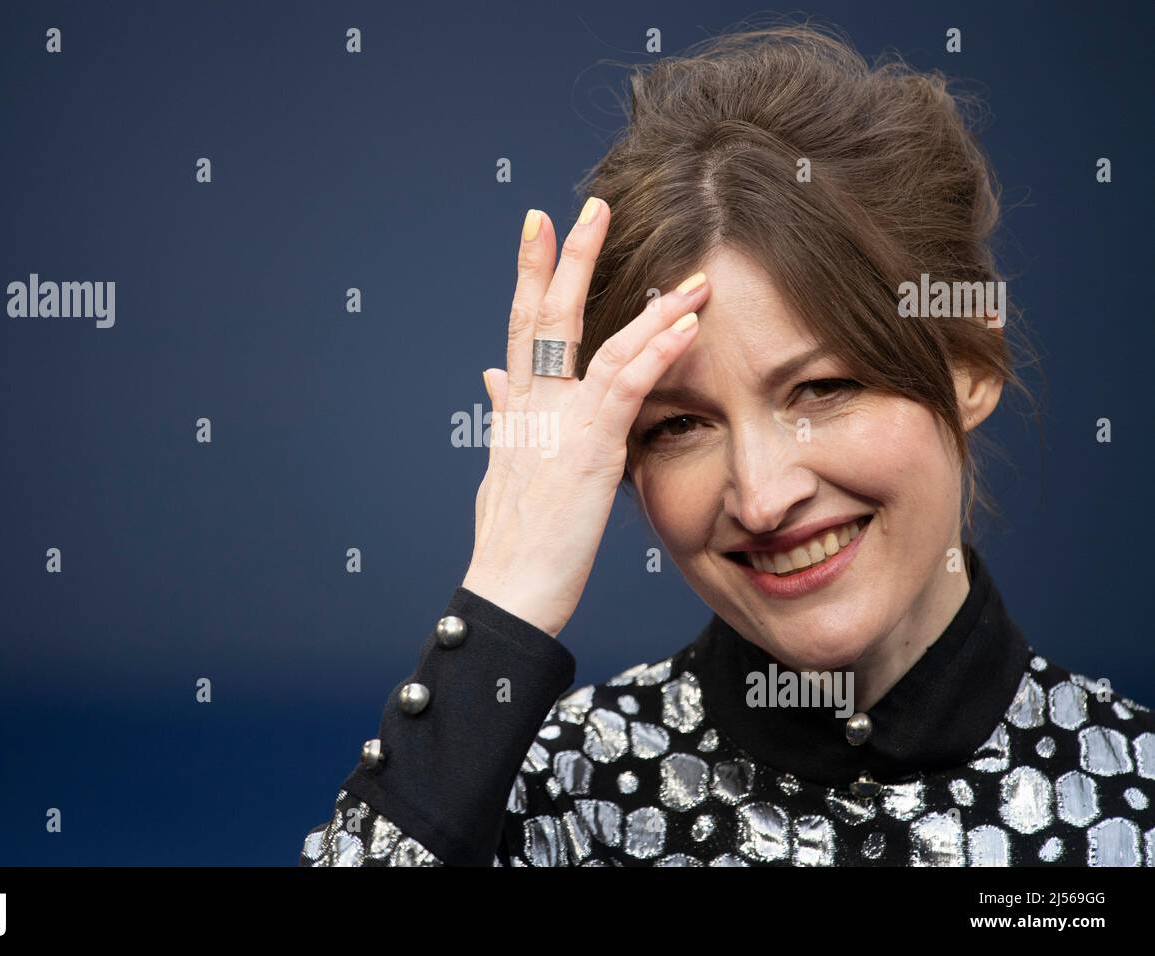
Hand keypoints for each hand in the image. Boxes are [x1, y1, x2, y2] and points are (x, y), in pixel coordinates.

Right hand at [461, 198, 710, 636]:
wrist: (508, 587)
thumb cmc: (514, 539)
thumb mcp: (504, 467)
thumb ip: (504, 414)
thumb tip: (493, 378)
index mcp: (518, 407)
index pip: (522, 326)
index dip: (532, 273)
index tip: (540, 227)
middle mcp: (532, 405)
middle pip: (547, 316)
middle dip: (568, 257)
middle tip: (590, 206)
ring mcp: (557, 424)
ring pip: (597, 344)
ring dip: (646, 304)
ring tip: (687, 276)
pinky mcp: (585, 450)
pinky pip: (623, 388)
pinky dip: (656, 352)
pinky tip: (685, 325)